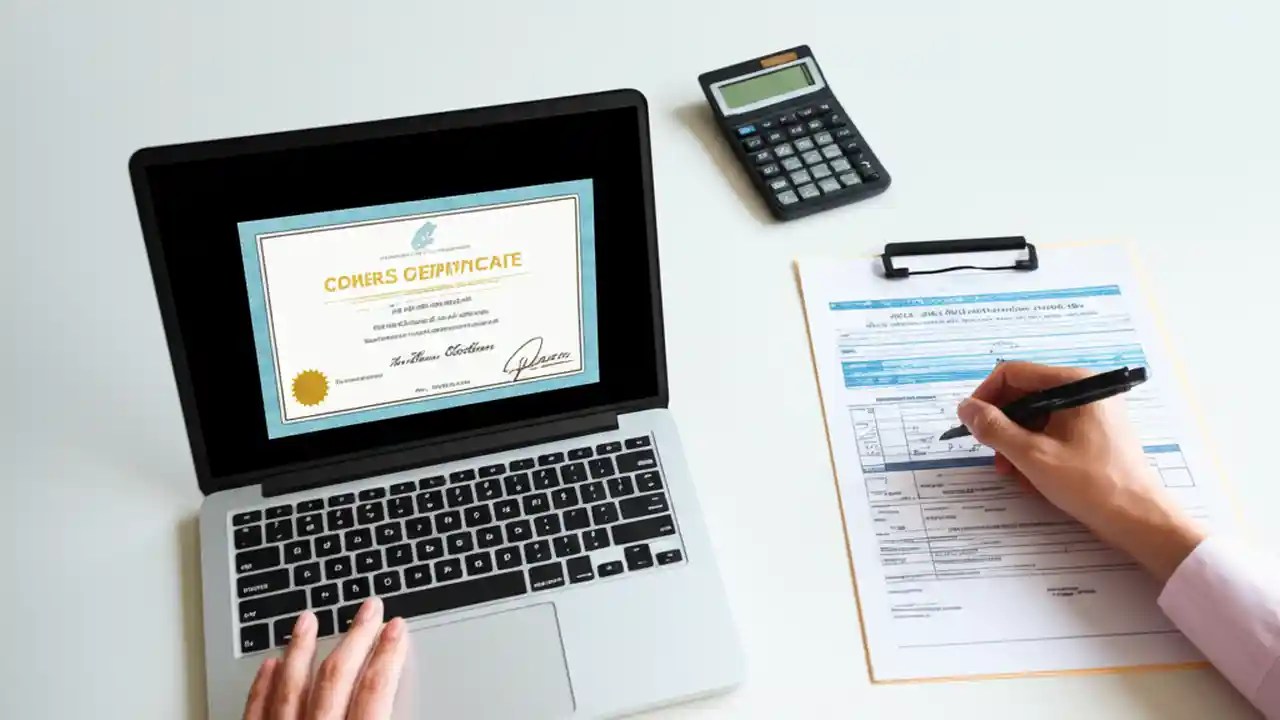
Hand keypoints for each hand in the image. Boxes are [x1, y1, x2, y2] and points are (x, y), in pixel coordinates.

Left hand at [242, 598, 407, 719]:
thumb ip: (388, 718)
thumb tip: (413, 705)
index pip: (374, 690)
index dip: (388, 655)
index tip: (396, 629)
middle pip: (335, 678)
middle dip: (355, 638)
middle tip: (368, 609)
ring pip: (290, 688)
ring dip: (300, 649)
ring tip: (308, 619)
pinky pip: (255, 713)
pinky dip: (262, 687)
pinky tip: (269, 665)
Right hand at [957, 361, 1204, 582]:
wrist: (1139, 519)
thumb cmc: (1090, 484)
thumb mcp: (1032, 456)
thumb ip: (994, 428)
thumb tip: (965, 409)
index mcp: (1075, 384)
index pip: (1014, 373)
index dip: (985, 396)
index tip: (971, 424)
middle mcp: (1085, 390)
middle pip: (1025, 395)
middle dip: (1003, 426)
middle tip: (993, 456)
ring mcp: (1092, 411)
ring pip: (1036, 416)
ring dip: (1016, 443)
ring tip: (1013, 473)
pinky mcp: (1095, 432)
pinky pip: (1053, 431)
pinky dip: (1036, 450)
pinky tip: (1033, 477)